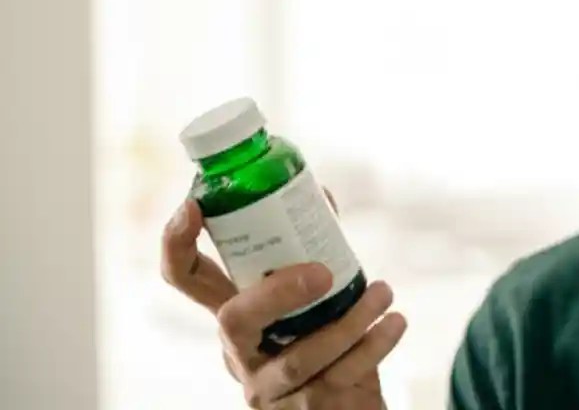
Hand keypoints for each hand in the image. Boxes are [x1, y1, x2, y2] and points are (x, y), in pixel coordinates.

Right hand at [161, 197, 406, 408]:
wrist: (348, 408)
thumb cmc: (329, 346)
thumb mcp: (311, 303)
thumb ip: (312, 255)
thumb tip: (320, 197)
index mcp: (236, 314)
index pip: (186, 279)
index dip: (177, 244)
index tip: (192, 205)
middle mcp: (240, 352)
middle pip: (233, 320)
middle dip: (277, 292)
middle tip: (324, 272)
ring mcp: (268, 388)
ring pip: (300, 358)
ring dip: (350, 320)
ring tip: (384, 292)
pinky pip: (338, 378)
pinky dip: (374, 346)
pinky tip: (395, 323)